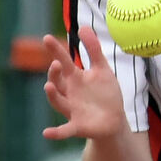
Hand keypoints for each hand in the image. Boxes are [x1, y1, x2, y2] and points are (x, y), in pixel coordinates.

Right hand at [41, 26, 127, 140]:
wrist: (115, 119)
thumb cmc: (105, 93)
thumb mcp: (102, 70)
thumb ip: (93, 49)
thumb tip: (83, 27)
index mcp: (74, 78)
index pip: (62, 62)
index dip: (55, 50)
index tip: (47, 38)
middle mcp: (69, 93)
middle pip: (57, 82)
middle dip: (54, 74)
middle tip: (57, 63)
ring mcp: (71, 110)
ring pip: (58, 102)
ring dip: (52, 95)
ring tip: (49, 86)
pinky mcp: (77, 126)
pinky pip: (64, 130)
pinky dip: (55, 132)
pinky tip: (46, 133)